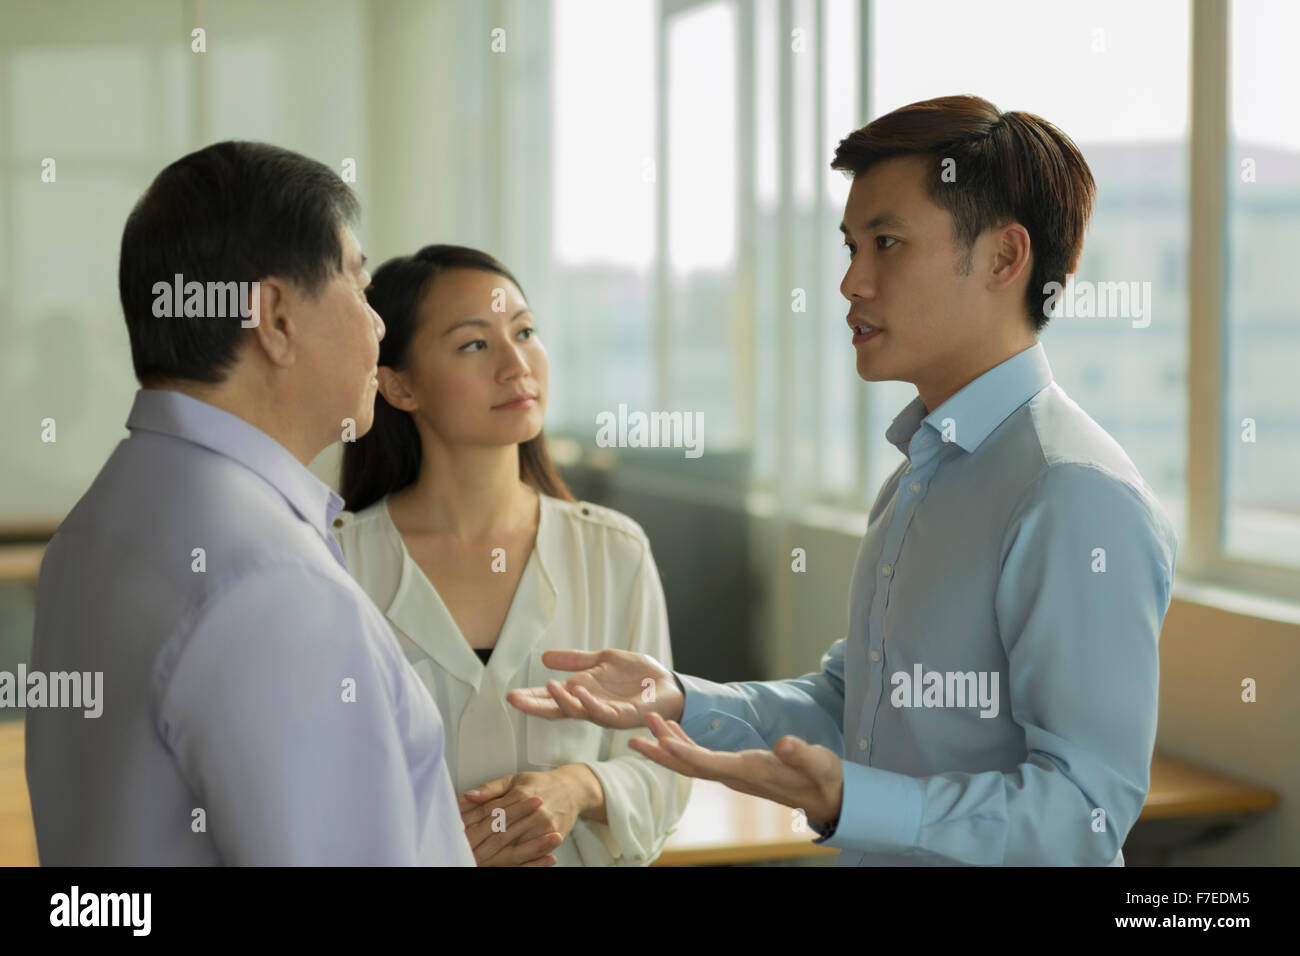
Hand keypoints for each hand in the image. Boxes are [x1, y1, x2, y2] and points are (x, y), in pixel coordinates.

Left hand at [458, 768, 588, 865]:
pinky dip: (514, 859)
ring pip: (512, 843)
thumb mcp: (515, 779)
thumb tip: (469, 795)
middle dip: (478, 842)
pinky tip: (500, 862)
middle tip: (462, 850)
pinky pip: (529, 852)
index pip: (490, 812)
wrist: (573, 790)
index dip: (472, 823)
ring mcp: (542, 825)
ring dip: (492, 853)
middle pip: (499, 830)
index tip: (456, 831)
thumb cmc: (539, 785)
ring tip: (476, 859)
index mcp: (519, 794)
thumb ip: (491, 788)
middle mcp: (531, 810)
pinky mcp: (551, 837)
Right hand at [506, 648, 684, 728]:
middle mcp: (590, 707)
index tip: (511, 695)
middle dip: (537, 706)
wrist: (667, 684)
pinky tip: (578, 691)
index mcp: (583, 694)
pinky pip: (603, 712)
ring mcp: (606, 714)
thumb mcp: (602, 660)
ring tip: (547, 687)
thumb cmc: (637, 675)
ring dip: (562, 701)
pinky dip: (589, 703)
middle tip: (515, 700)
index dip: (533, 698)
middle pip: (558, 710)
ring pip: (579, 711)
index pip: (552, 699)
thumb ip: (575, 661)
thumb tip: (544, 658)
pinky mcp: (624, 716)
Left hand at [628, 713, 843, 829]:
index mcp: (750, 771)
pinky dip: (684, 743)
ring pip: (692, 762)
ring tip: (646, 725)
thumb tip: (782, 744)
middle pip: (689, 766)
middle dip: (661, 751)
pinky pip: (702, 758)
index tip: (660, 741)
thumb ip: (800, 753)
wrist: (828, 796)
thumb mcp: (818, 762)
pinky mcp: (737, 768)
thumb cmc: (823, 777)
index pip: (709, 764)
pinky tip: (673, 731)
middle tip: (633, 735)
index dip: (684, 752)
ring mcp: (734, 774)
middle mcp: (735, 776)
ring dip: (667, 745)